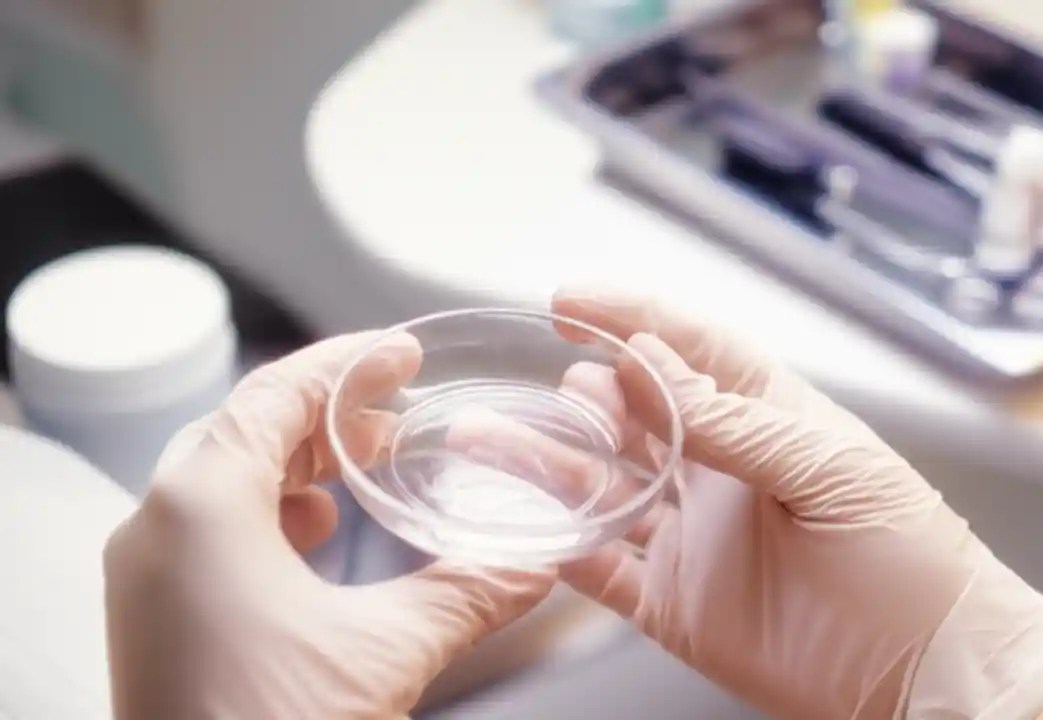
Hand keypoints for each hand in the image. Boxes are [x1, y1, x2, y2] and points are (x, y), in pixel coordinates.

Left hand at [103, 334, 553, 718]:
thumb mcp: (388, 653)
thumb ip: (469, 593)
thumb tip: (539, 564)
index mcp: (201, 505)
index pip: (275, 394)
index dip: (347, 362)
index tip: (402, 352)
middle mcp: (156, 526)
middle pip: (246, 430)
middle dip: (327, 414)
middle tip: (398, 410)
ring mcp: (146, 574)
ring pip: (222, 477)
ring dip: (297, 461)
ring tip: (366, 464)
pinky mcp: (153, 616)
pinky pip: (206, 527)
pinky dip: (267, 510)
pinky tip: (316, 533)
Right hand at [551, 288, 1042, 719]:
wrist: (929, 674)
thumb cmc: (910, 559)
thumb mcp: (830, 470)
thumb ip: (733, 421)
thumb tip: (650, 359)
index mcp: (768, 423)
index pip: (690, 351)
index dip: (632, 319)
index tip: (572, 301)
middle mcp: (722, 472)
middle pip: (634, 414)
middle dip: (590, 390)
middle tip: (565, 384)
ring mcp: (694, 538)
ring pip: (602, 485)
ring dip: (547, 458)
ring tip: (492, 431)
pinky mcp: (674, 604)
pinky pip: (600, 568)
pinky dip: (559, 544)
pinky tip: (525, 520)